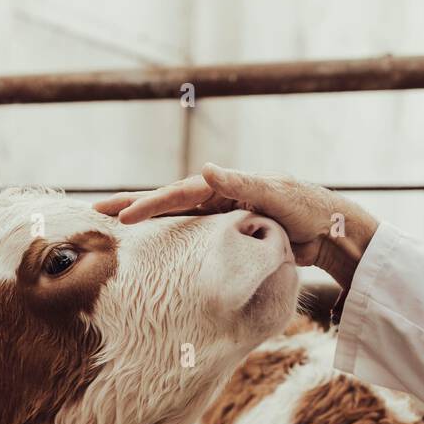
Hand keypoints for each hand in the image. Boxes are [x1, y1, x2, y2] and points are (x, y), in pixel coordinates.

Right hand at [95, 164, 378, 288]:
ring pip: (172, 221)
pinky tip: (149, 254)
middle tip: (93, 213)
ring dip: (143, 227)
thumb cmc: (308, 209)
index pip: (177, 194)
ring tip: (108, 232)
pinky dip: (167, 243)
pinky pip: (189, 240)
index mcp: (224, 185)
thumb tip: (205, 168)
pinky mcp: (227, 237)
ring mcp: (220, 217)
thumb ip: (242, 183)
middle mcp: (217, 197)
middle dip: (129, 207)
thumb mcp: (276, 194)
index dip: (148, 205)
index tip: (122, 218)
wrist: (330, 232)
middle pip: (165, 203)